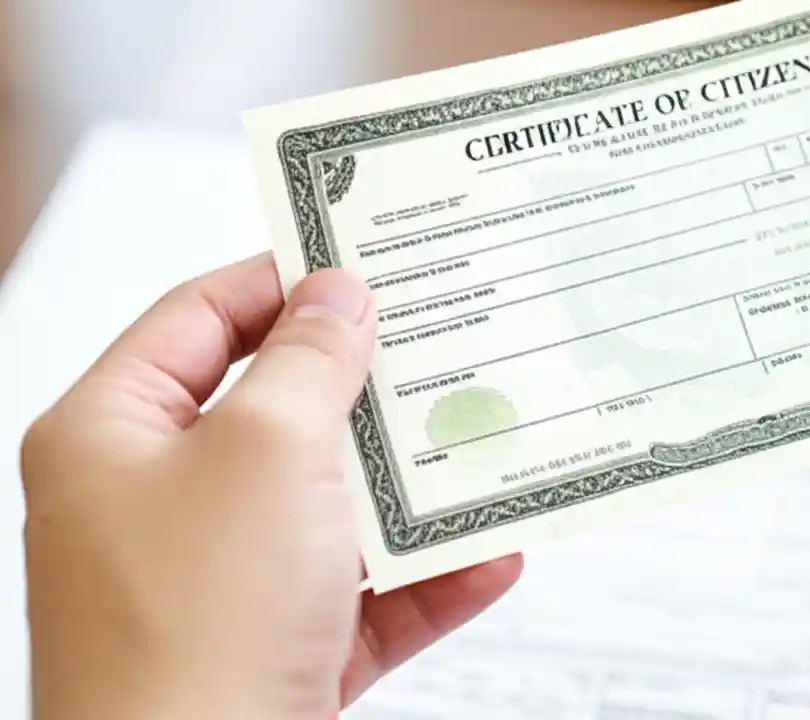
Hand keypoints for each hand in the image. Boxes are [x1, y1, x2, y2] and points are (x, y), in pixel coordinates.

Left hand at [20, 254, 521, 718]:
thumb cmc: (192, 624)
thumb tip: (338, 297)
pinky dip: (424, 579)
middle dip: (367, 390)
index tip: (362, 257)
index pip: (199, 320)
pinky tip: (489, 556)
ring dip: (410, 489)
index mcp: (113, 437)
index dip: (282, 280)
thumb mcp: (267, 452)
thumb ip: (309, 361)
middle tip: (440, 344)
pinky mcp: (271, 650)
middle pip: (278, 416)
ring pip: (329, 510)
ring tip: (483, 445)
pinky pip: (361, 597)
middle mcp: (156, 506)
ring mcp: (217, 583)